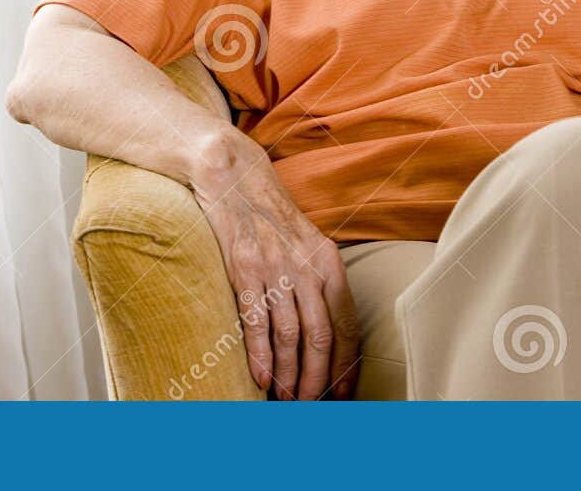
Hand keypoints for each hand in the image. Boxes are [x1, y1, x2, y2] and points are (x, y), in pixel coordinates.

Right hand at [192, 143, 360, 399]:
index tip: (344, 391)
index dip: (346, 361)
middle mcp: (308, 266)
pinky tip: (260, 377)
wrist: (234, 174)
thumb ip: (318, 279)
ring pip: (289, 334)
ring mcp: (276, 267)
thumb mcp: (306, 242)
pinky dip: (259, 354)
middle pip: (321, 335)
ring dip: (288, 373)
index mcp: (328, 262)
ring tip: (287, 399)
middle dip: (318, 377)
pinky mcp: (245, 268)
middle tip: (312, 405)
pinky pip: (257, 320)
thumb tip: (325, 328)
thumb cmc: (270, 215)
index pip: (345, 322)